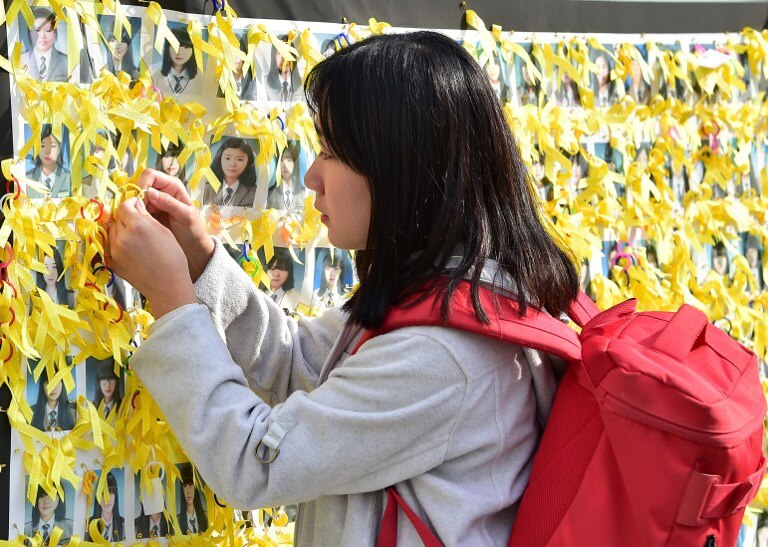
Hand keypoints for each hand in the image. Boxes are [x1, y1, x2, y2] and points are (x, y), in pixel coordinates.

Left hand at [108, 198, 196, 317]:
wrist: (167, 286)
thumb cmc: (172, 259)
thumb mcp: (163, 231)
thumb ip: (146, 216)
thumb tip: (136, 205)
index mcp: (136, 226)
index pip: (124, 206)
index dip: (131, 204)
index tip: (136, 205)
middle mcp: (122, 237)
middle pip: (117, 218)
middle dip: (127, 217)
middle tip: (139, 223)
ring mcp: (115, 251)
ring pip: (112, 231)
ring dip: (121, 230)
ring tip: (136, 237)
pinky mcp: (113, 262)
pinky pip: (111, 246)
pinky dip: (119, 243)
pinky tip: (133, 249)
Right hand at [136, 168, 213, 281]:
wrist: (193, 247)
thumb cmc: (194, 230)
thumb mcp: (185, 216)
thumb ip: (169, 203)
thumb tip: (150, 192)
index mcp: (172, 186)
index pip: (151, 175)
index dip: (143, 185)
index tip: (141, 201)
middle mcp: (161, 191)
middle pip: (140, 185)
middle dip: (136, 198)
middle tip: (140, 214)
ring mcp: (153, 202)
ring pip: (135, 198)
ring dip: (134, 208)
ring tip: (141, 221)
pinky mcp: (148, 214)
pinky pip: (135, 210)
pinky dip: (134, 215)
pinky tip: (138, 225)